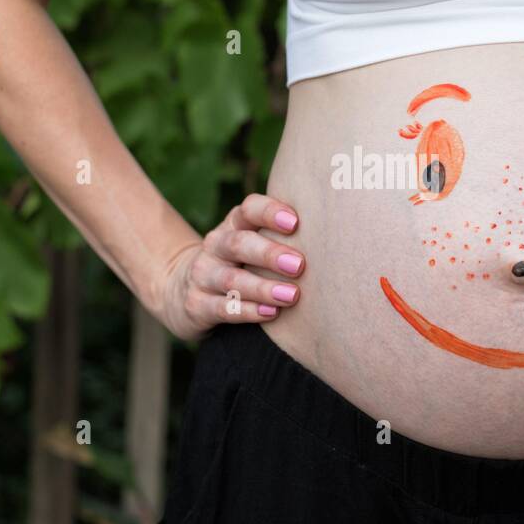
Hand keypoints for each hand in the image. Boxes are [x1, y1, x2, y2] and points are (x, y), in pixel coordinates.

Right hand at [153, 194, 304, 341]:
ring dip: (263, 288)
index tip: (296, 222)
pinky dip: (247, 311)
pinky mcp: (197, 304)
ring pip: (231, 279)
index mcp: (233, 225)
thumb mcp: (253, 242)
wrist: (184, 289)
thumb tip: (340, 232)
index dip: (269, 213)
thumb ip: (284, 236)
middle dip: (270, 254)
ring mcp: (203, 275)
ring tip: (292, 296)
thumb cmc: (240, 263)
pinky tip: (270, 314)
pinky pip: (223, 308)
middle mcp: (215, 245)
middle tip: (299, 265)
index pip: (248, 210)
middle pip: (239, 244)